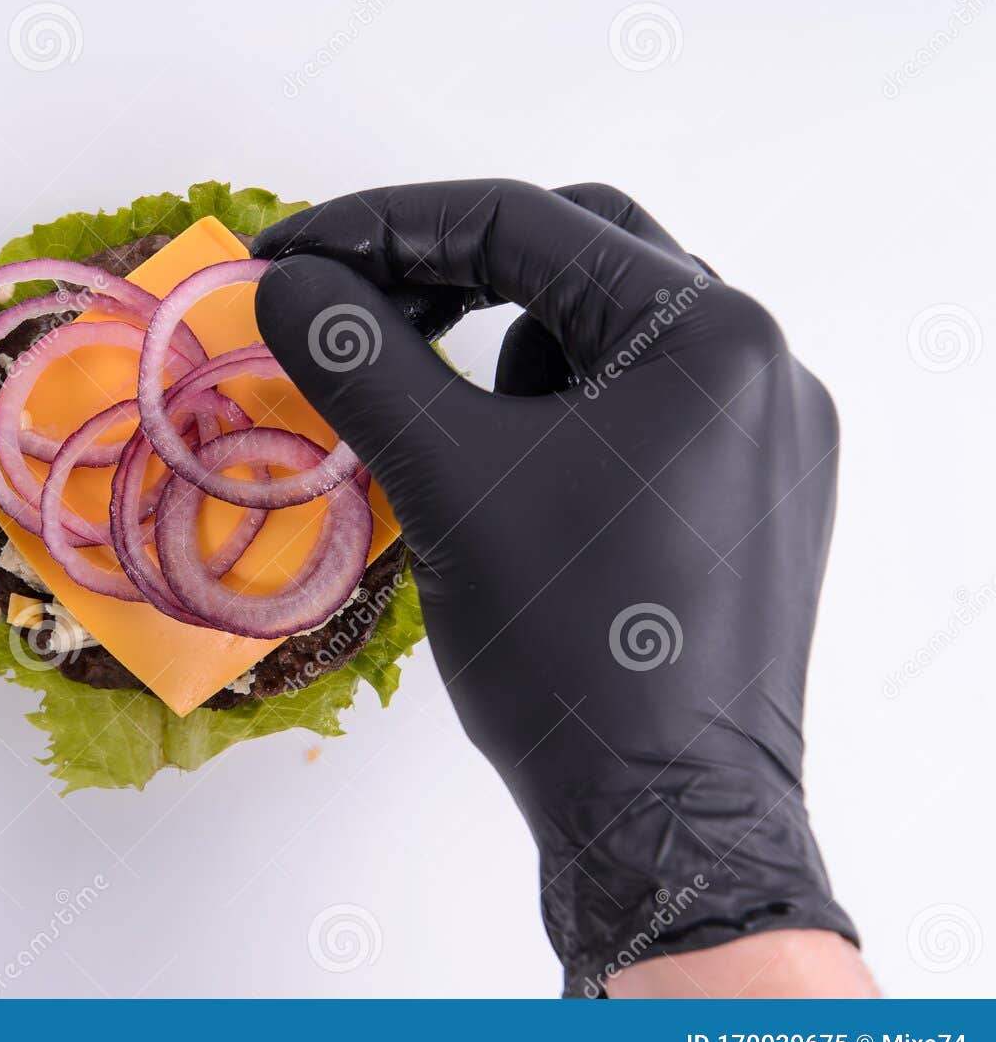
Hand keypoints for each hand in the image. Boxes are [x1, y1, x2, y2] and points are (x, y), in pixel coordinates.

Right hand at [253, 181, 860, 995]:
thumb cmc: (573, 652)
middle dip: (443, 274)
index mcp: (706, 332)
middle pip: (572, 257)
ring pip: (600, 332)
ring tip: (425, 404)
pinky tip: (497, 461)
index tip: (285, 254)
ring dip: (498, 342)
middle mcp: (754, 361)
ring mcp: (757, 431)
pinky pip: (628, 403)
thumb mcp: (448, 484)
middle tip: (341, 304)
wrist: (665, 818)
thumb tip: (284, 282)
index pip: (519, 223)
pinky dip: (546, 406)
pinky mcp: (738, 494)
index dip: (380, 226)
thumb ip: (359, 361)